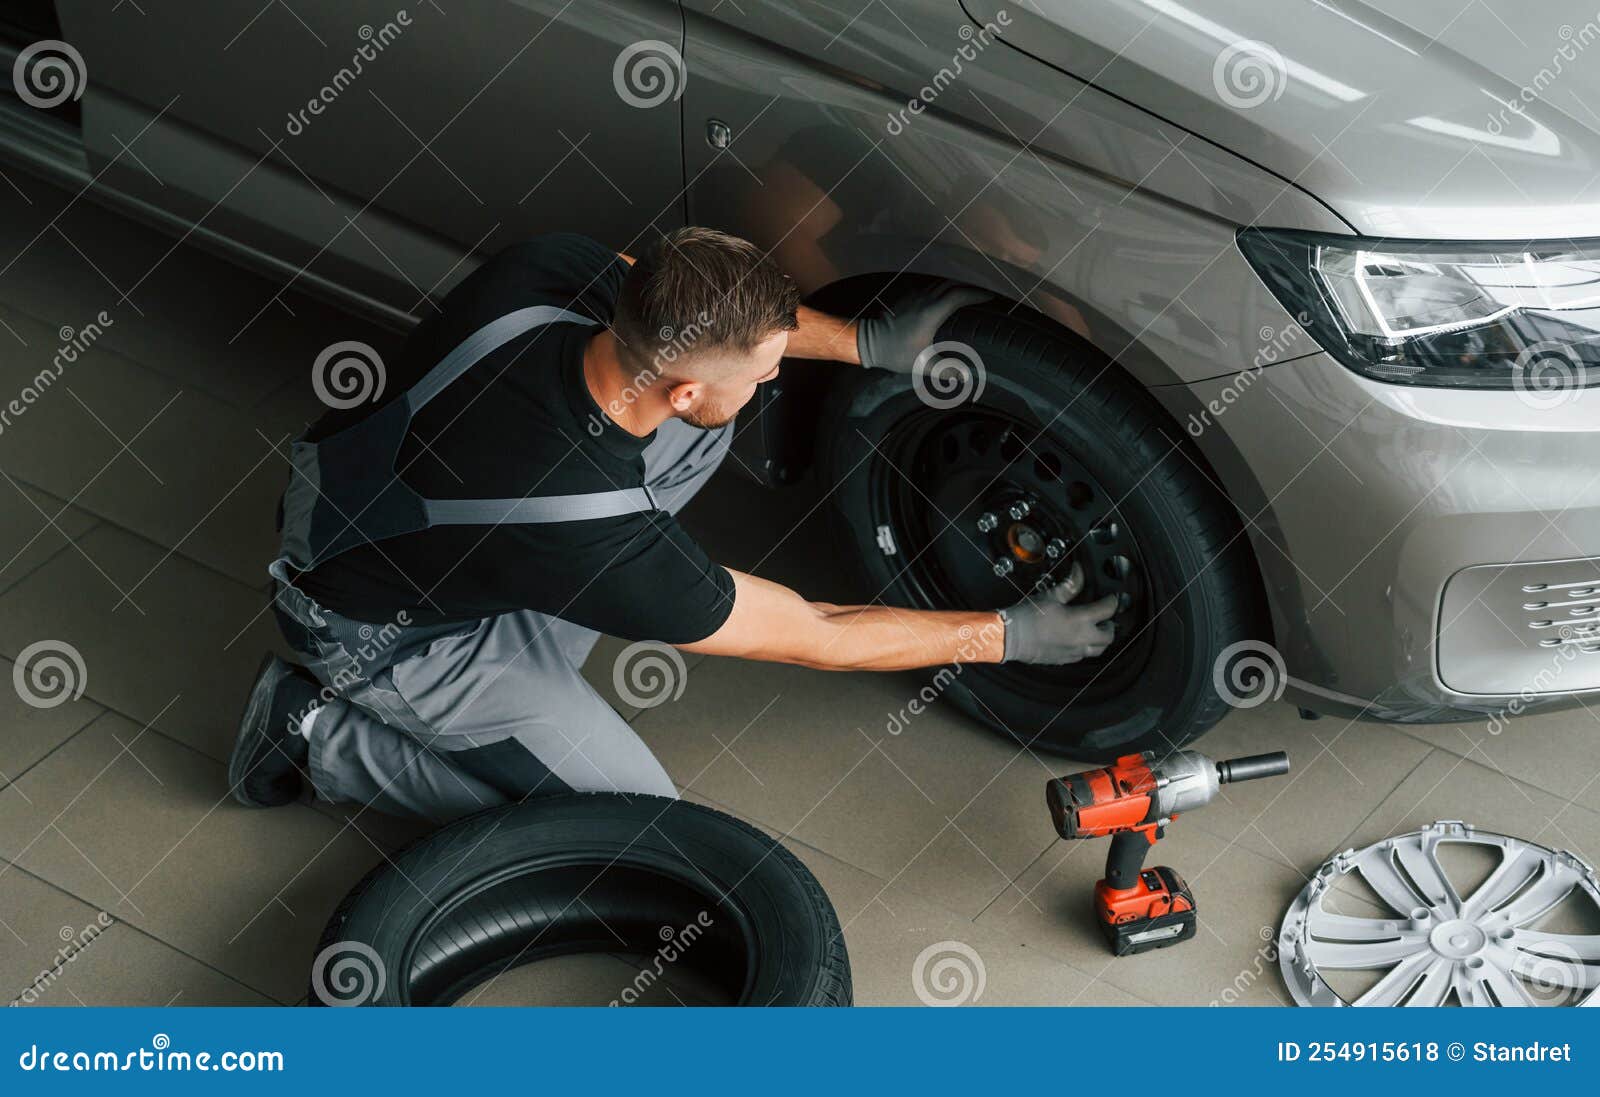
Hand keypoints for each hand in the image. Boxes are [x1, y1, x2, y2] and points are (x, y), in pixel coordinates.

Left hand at [856, 280, 991, 371]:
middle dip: (970, 288)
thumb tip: (964, 377)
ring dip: (957, 286)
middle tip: (984, 295)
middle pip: (952, 285)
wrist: (868, 342)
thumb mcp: (922, 364)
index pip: (958, 296)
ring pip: (941, 284)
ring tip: (970, 294)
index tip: (989, 298)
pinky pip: (931, 288)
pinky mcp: (907, 298)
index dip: (976, 295)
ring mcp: (915, 296)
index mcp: (931, 313)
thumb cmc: (895, 353)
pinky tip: (947, 298)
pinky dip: (943, 289)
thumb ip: (944, 370)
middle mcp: (924, 300)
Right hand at [997, 562, 1118, 664]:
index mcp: (1080, 620)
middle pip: (1109, 636)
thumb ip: (1070, 585)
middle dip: (1110, 625)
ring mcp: (1074, 651)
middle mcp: (1081, 638)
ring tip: (1096, 630)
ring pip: (1099, 649)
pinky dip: (1086, 648)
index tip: (1111, 598)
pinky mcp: (1065, 660)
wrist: (1011, 637)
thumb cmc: (1028, 617)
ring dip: (1101, 640)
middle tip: (1106, 617)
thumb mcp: (1050, 595)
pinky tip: (1078, 640)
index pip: (1107, 610)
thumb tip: (1079, 571)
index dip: (1113, 601)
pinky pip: (1083, 656)